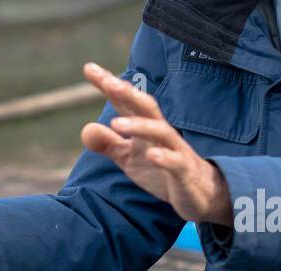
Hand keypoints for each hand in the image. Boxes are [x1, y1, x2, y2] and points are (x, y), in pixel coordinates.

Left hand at [80, 62, 232, 225]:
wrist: (196, 193)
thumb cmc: (161, 170)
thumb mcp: (129, 158)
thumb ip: (109, 144)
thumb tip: (85, 129)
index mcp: (145, 127)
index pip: (126, 102)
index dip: (109, 85)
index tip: (89, 68)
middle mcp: (160, 132)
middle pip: (146, 107)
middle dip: (128, 93)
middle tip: (108, 82)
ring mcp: (174, 149)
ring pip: (160, 131)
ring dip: (139, 125)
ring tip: (116, 123)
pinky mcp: (184, 170)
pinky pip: (175, 161)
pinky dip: (163, 157)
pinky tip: (151, 155)